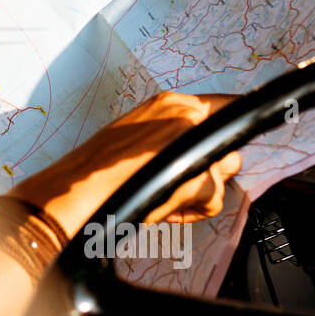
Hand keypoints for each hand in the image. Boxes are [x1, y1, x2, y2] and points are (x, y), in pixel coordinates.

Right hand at [12, 92, 242, 238]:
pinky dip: (193, 212)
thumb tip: (202, 149)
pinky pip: (215, 200)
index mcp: (168, 103)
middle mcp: (185, 114)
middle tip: (177, 182)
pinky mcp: (199, 173)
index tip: (237, 137)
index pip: (223, 105)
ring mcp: (193, 143)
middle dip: (211, 167)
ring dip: (203, 190)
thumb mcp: (136, 133)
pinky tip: (165, 208)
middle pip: (228, 143)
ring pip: (226, 170)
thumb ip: (172, 132)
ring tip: (166, 196)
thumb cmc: (98, 170)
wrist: (77, 190)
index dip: (231, 124)